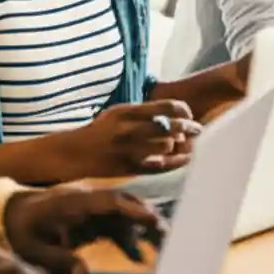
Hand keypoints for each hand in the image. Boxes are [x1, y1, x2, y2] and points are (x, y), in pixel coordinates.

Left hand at [3, 186, 167, 273]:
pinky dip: (128, 239)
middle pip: (124, 203)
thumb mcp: (32, 249)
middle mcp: (87, 199)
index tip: (152, 219)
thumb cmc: (21, 230)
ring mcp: (91, 207)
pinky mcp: (92, 217)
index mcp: (74, 201)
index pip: (110, 201)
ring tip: (162, 247)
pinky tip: (138, 257)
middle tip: (167, 235)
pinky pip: (116, 225)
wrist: (11, 214)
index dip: (133, 209)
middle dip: (147, 217)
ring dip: (143, 228)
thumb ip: (58, 260)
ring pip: (124, 214)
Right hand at [63, 100, 202, 177]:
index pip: (165, 106)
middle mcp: (128, 130)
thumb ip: (143, 112)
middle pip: (169, 126)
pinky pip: (160, 166)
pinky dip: (175, 162)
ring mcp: (129, 150)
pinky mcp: (129, 168)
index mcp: (126, 112)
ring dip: (182, 144)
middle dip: (188, 127)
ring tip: (190, 143)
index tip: (188, 113)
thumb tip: (173, 113)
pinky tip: (185, 159)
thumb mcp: (118, 113)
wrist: (75, 153)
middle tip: (198, 128)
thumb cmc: (100, 131)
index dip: (182, 109)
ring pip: (167, 146)